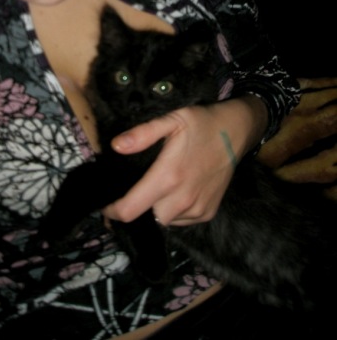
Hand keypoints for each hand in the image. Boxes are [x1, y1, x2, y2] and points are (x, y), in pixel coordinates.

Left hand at [102, 95, 267, 225]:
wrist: (236, 132)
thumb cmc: (200, 123)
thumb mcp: (170, 120)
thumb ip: (142, 134)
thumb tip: (116, 146)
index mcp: (168, 177)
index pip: (130, 210)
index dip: (112, 211)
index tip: (105, 204)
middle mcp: (182, 199)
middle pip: (146, 217)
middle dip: (136, 207)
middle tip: (134, 189)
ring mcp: (197, 209)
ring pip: (164, 220)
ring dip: (157, 208)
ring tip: (158, 186)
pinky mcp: (207, 212)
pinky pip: (181, 220)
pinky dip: (175, 210)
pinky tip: (177, 190)